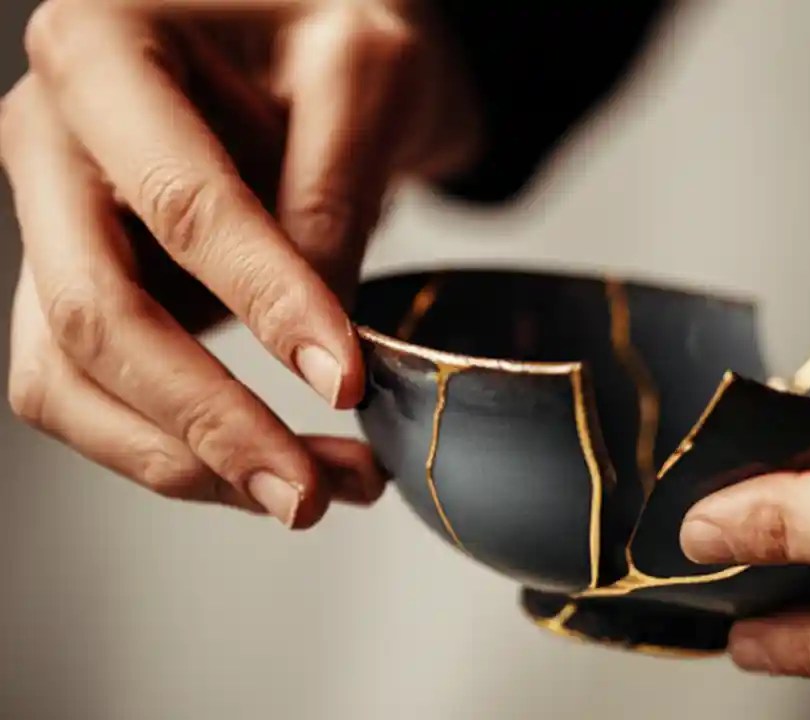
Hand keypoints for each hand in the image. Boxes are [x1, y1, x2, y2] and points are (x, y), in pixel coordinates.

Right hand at [2, 0, 480, 527]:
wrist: (315, 37)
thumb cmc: (335, 24)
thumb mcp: (368, 68)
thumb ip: (334, 192)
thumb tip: (316, 344)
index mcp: (100, 51)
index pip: (179, 203)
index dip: (266, 304)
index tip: (345, 382)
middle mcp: (52, 139)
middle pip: (95, 313)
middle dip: (208, 419)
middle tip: (313, 490)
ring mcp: (58, 220)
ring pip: (70, 378)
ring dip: (185, 459)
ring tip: (314, 494)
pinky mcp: (90, 283)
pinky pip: (96, 392)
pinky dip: (175, 447)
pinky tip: (268, 467)